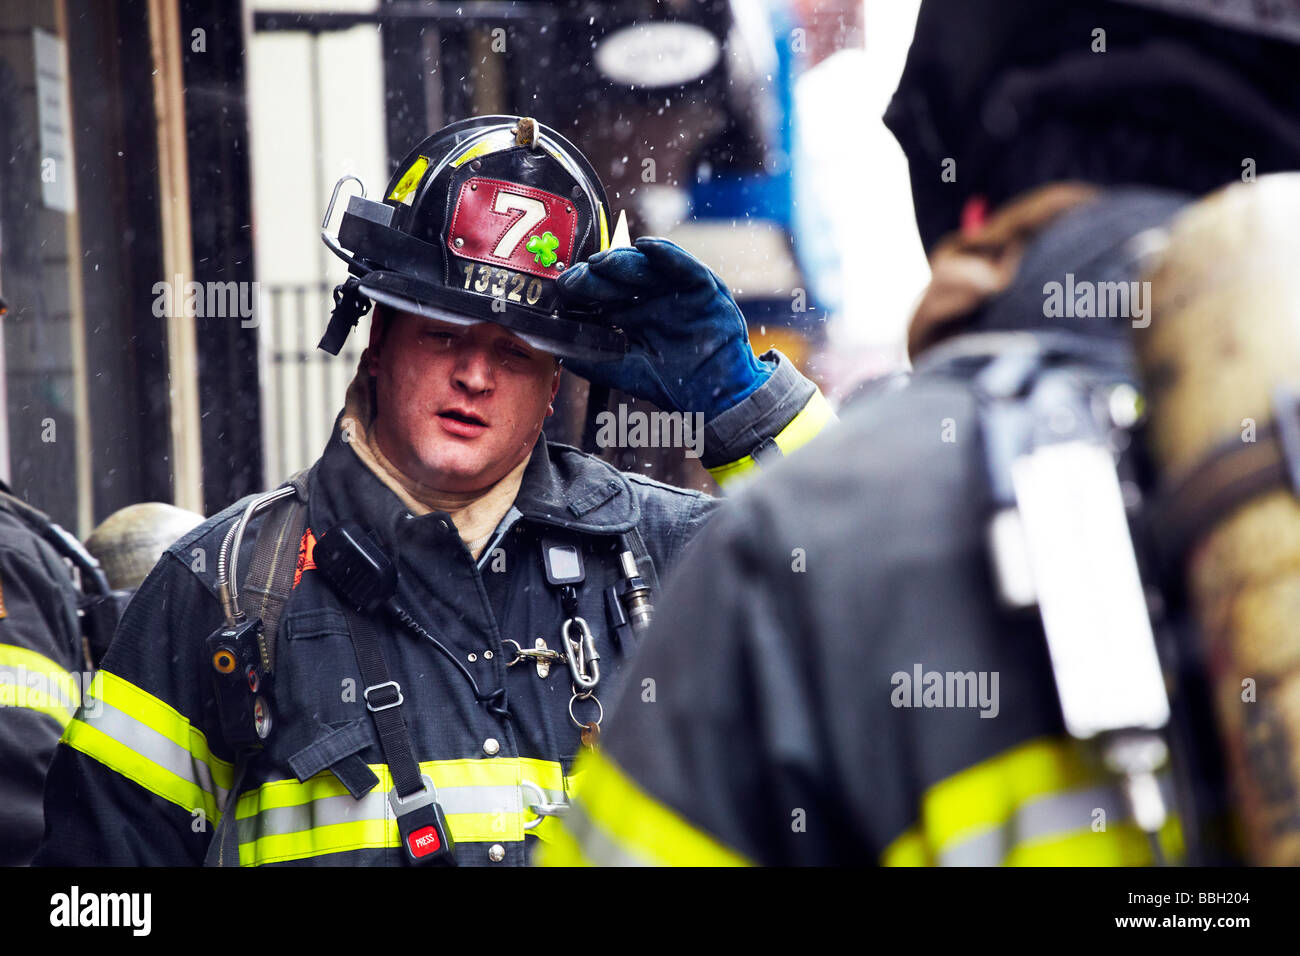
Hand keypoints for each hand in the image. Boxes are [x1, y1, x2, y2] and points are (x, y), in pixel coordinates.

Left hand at [556, 237, 772, 415]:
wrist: (718, 397)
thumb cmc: (675, 385)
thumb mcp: (630, 373)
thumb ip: (597, 363)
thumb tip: (561, 355)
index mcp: (631, 314)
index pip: (603, 294)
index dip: (583, 289)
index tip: (563, 290)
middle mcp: (650, 297)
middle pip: (619, 277)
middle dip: (597, 274)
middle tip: (577, 277)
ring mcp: (676, 290)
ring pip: (646, 267)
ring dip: (623, 261)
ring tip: (602, 262)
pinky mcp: (703, 287)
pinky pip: (684, 266)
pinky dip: (667, 254)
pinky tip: (646, 247)